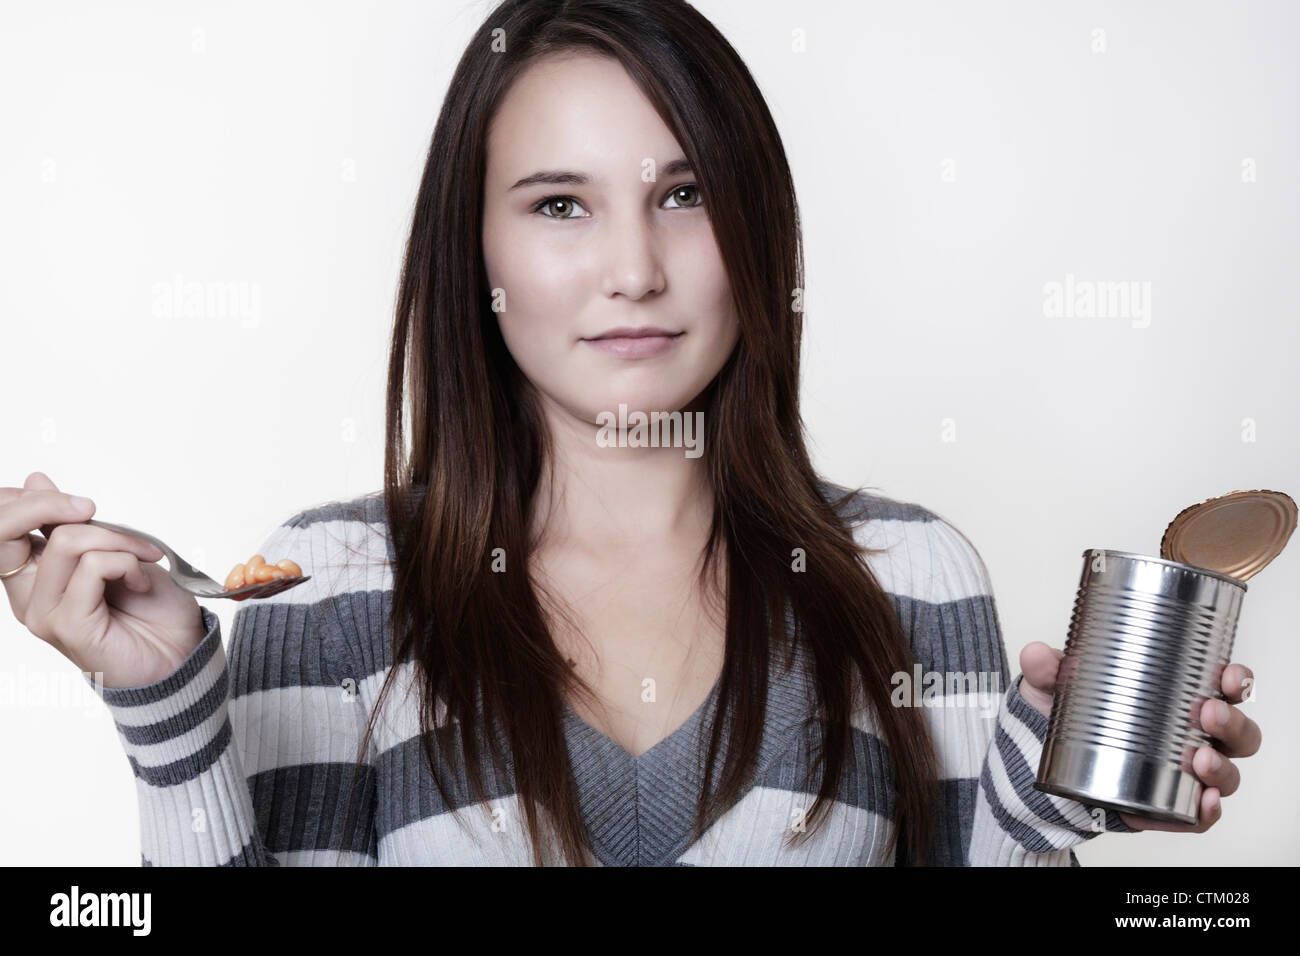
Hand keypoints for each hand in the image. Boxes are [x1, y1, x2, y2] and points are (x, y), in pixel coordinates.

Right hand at [1, 472, 206, 687]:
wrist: (181, 654)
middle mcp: (28, 596)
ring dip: (119, 540)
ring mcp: (44, 613)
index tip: (76, 500)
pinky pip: (93, 568)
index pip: (0, 526)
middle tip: (91, 508)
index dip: (27, 499)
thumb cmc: (152, 608)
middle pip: (5, 529)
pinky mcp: (68, 625)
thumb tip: (36, 479)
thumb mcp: (114, 549)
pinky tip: (141, 584)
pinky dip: (127, 564)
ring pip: (67, 542)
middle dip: (47, 503)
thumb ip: (74, 523)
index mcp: (33, 575)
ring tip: (143, 560)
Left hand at [1019, 641, 1260, 832]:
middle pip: (1237, 732)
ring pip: (1226, 774)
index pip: (1225, 687)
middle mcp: (1192, 735)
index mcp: (1178, 697)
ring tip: (1200, 758)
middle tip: (1209, 713)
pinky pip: (1198, 815)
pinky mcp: (1167, 806)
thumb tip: (1035, 653)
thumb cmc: (1067, 715)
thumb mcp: (1055, 687)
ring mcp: (1183, 773)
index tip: (1229, 675)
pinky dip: (1205, 812)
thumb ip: (1046, 669)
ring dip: (1221, 767)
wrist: (1045, 763)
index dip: (1237, 681)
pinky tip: (1203, 802)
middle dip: (1232, 723)